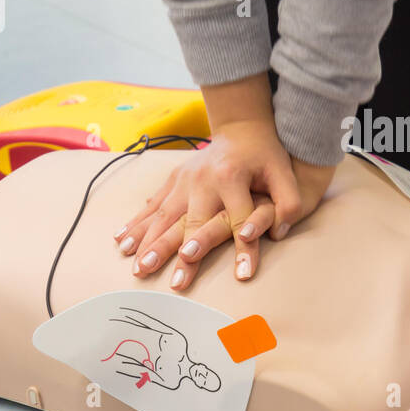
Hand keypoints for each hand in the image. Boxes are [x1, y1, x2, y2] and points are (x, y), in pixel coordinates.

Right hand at [116, 117, 303, 289]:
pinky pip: (152, 204)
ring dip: (149, 243)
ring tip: (138, 268)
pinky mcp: (173, 179)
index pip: (241, 220)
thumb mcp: (284, 172)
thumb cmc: (265, 155)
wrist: (241, 127)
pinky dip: (136, 224)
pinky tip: (120, 241)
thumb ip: (288, 201)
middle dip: (181, 254)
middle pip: (192, 223)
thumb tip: (280, 232)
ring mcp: (184, 179)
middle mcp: (203, 179)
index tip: (244, 276)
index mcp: (232, 178)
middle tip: (175, 283)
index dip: (245, 249)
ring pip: (164, 216)